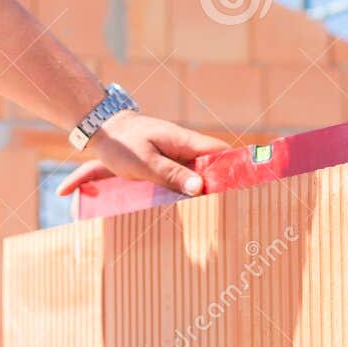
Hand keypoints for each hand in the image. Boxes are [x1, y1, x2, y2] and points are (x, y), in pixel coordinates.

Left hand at [54, 110, 228, 198]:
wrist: (104, 130)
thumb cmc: (123, 144)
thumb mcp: (144, 162)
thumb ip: (170, 174)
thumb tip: (199, 188)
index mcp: (185, 141)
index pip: (220, 151)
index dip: (234, 166)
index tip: (242, 187)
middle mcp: (186, 148)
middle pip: (213, 166)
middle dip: (221, 185)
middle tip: (228, 210)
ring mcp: (178, 157)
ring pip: (199, 175)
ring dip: (204, 192)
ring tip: (213, 215)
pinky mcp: (169, 165)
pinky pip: (185, 179)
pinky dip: (188, 191)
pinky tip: (190, 209)